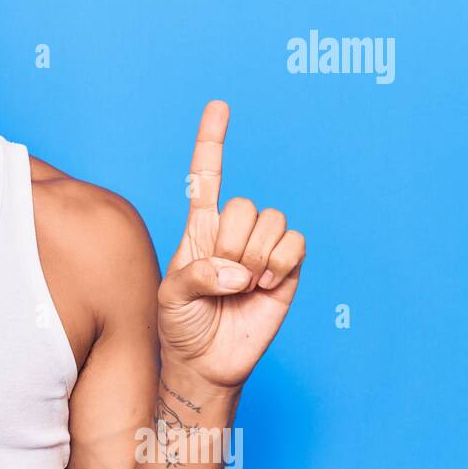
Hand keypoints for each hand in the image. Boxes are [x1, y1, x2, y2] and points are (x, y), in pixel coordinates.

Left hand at [158, 100, 305, 391]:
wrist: (205, 362)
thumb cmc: (180, 324)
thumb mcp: (171, 297)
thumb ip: (196, 276)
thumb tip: (238, 271)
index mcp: (200, 228)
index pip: (207, 176)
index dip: (212, 140)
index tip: (218, 106)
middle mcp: (233, 232)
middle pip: (247, 205)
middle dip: (233, 244)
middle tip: (223, 277)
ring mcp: (262, 249)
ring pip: (273, 222)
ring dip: (256, 257)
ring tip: (242, 285)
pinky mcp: (287, 270)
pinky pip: (296, 245)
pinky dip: (280, 264)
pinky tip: (265, 285)